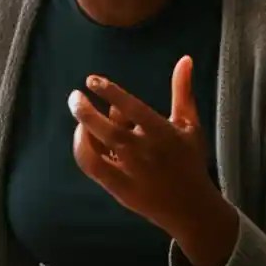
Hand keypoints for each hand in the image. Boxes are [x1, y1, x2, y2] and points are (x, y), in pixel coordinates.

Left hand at [69, 56, 237, 265]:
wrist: (190, 207)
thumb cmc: (190, 161)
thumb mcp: (190, 124)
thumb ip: (182, 91)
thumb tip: (185, 58)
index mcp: (162, 133)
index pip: (132, 108)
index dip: (110, 93)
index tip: (92, 80)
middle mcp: (144, 152)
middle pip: (107, 129)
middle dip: (85, 111)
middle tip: (75, 96)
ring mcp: (129, 172)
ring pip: (96, 149)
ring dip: (81, 129)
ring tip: (78, 113)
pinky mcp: (118, 188)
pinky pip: (92, 167)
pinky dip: (83, 149)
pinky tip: (82, 135)